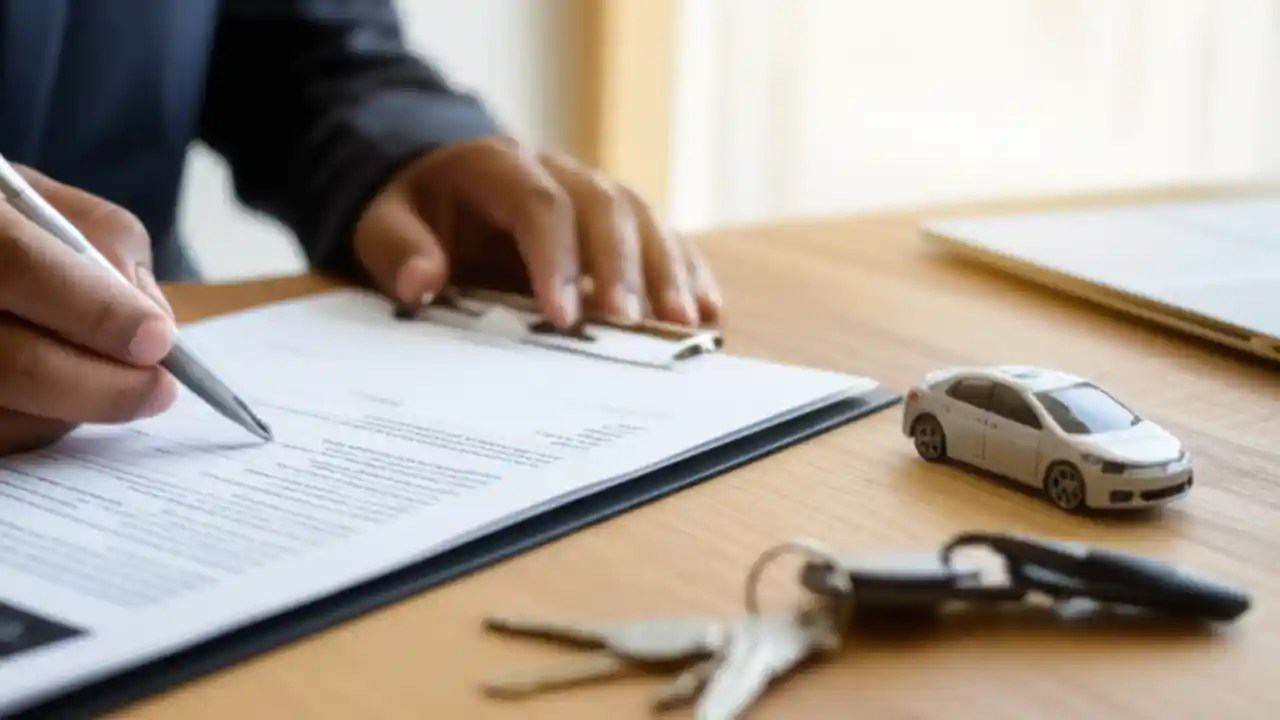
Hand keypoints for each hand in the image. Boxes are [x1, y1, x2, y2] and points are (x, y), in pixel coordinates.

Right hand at [0, 166, 176, 454]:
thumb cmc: (0, 219)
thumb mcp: (43, 201)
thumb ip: (106, 241)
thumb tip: (150, 318)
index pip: (16, 264)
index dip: (94, 310)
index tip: (157, 341)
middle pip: (9, 363)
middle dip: (100, 386)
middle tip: (158, 389)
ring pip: (1, 414)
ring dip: (68, 412)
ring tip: (109, 388)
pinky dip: (33, 425)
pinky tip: (55, 403)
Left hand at [352, 137, 721, 327]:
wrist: (437, 181)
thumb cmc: (414, 210)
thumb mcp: (382, 223)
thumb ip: (398, 250)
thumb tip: (425, 281)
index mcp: (498, 166)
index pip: (539, 205)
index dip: (555, 258)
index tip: (561, 316)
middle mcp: (557, 171)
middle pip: (605, 207)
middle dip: (622, 267)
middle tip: (630, 324)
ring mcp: (591, 192)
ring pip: (643, 218)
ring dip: (668, 272)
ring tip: (684, 325)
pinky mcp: (612, 222)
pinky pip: (660, 238)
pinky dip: (686, 272)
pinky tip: (706, 313)